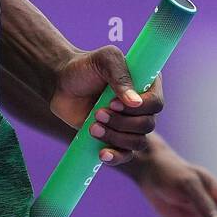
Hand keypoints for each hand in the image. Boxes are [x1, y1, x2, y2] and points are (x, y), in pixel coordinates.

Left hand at [51, 49, 162, 165]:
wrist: (60, 83)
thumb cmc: (84, 67)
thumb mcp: (104, 59)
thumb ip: (120, 75)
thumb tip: (135, 103)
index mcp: (146, 85)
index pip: (156, 103)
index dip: (138, 107)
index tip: (113, 102)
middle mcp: (141, 106)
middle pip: (147, 125)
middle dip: (121, 123)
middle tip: (98, 113)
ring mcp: (129, 124)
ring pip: (138, 142)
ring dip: (115, 137)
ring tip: (93, 127)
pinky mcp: (115, 138)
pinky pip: (125, 155)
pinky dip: (116, 157)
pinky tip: (102, 154)